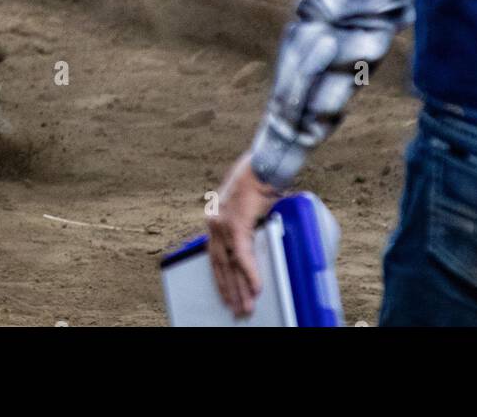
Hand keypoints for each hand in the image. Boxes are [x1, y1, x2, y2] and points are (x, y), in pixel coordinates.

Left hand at [207, 153, 278, 318]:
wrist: (262, 165)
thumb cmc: (257, 181)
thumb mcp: (246, 207)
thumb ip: (247, 225)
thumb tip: (257, 241)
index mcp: (215, 220)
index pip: (215, 257)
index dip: (221, 279)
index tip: (226, 295)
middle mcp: (215, 224)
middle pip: (221, 266)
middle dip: (230, 290)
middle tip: (237, 310)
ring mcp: (223, 225)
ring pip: (231, 265)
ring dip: (240, 289)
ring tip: (247, 307)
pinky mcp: (236, 225)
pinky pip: (243, 256)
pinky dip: (250, 273)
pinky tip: (256, 288)